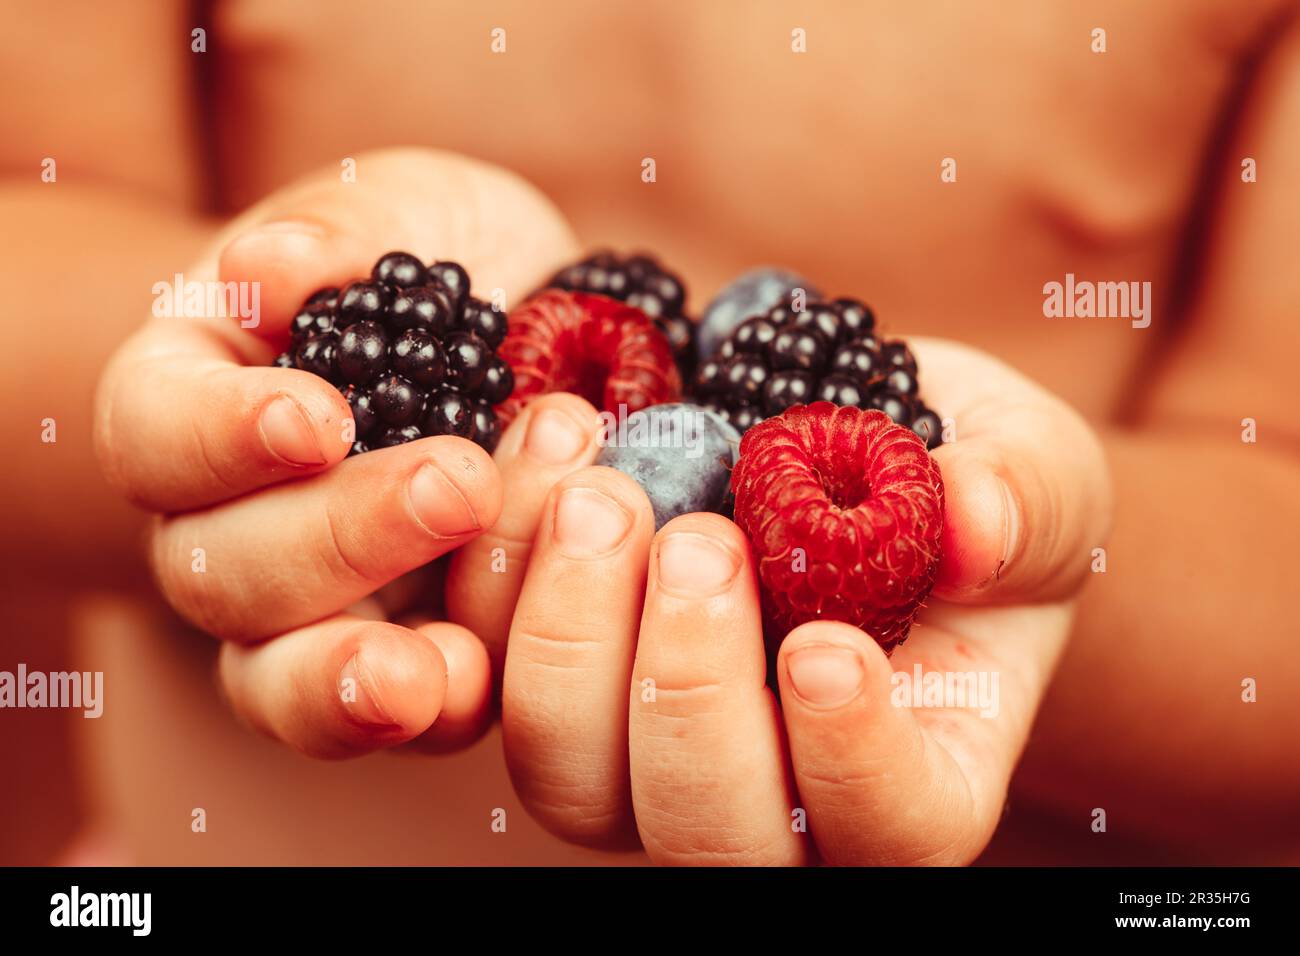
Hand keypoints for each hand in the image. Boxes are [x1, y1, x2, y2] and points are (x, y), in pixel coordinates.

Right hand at [93, 147, 602, 757]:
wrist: (553, 331)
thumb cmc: (454, 260)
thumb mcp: (410, 211)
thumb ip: (341, 233)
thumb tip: (266, 271)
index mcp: (203, 399)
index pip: (158, 431)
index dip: (221, 436)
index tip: (318, 418)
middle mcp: (232, 519)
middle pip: (221, 569)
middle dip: (337, 537)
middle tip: (457, 484)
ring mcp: (314, 608)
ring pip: (277, 674)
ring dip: (352, 672)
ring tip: (437, 663)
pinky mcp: (406, 657)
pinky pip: (387, 713)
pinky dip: (429, 710)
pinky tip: (475, 686)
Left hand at [499, 338, 1111, 861]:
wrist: (845, 456)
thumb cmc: (956, 485)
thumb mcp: (1031, 469)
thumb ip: (1023, 501)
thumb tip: (974, 520)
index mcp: (917, 775)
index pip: (893, 829)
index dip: (852, 761)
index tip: (821, 644)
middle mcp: (772, 801)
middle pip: (706, 833)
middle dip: (686, 690)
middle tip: (697, 538)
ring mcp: (646, 755)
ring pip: (570, 776)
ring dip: (567, 637)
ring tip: (600, 493)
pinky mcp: (560, 684)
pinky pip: (490, 671)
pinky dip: (497, 572)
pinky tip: (552, 452)